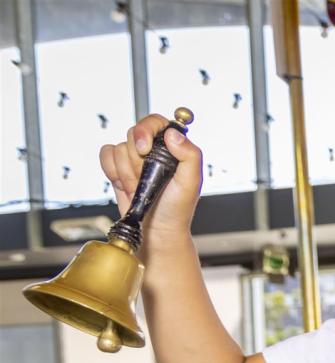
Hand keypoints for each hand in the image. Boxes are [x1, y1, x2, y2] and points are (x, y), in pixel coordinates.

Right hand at [98, 113, 203, 252]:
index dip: (146, 130)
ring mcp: (136, 157)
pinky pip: (106, 154)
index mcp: (175, 147)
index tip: (145, 150)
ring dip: (127, 171)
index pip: (156, 121)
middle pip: (134, 132)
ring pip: (119, 147)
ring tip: (140, 188)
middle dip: (137, 160)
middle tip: (147, 179)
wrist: (156, 230)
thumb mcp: (191, 183)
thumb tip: (173, 133)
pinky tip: (126, 186)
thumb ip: (190, 155)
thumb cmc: (176, 209)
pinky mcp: (119, 166)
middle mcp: (155, 149)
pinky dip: (112, 171)